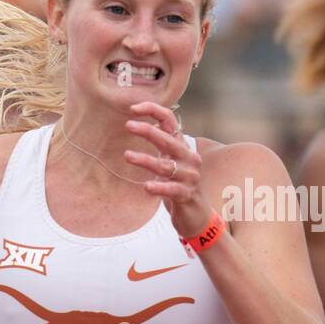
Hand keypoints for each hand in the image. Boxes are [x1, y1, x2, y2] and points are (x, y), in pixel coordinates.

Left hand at [124, 101, 210, 237]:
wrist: (197, 215)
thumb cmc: (180, 185)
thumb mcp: (172, 161)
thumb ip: (164, 145)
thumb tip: (149, 124)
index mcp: (182, 146)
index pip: (170, 120)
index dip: (154, 111)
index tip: (133, 109)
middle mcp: (189, 158)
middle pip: (168, 140)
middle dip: (148, 131)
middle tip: (129, 125)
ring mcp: (190, 177)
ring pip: (166, 166)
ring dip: (146, 160)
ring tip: (127, 156)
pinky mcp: (187, 194)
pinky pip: (172, 189)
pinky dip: (159, 187)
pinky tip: (147, 186)